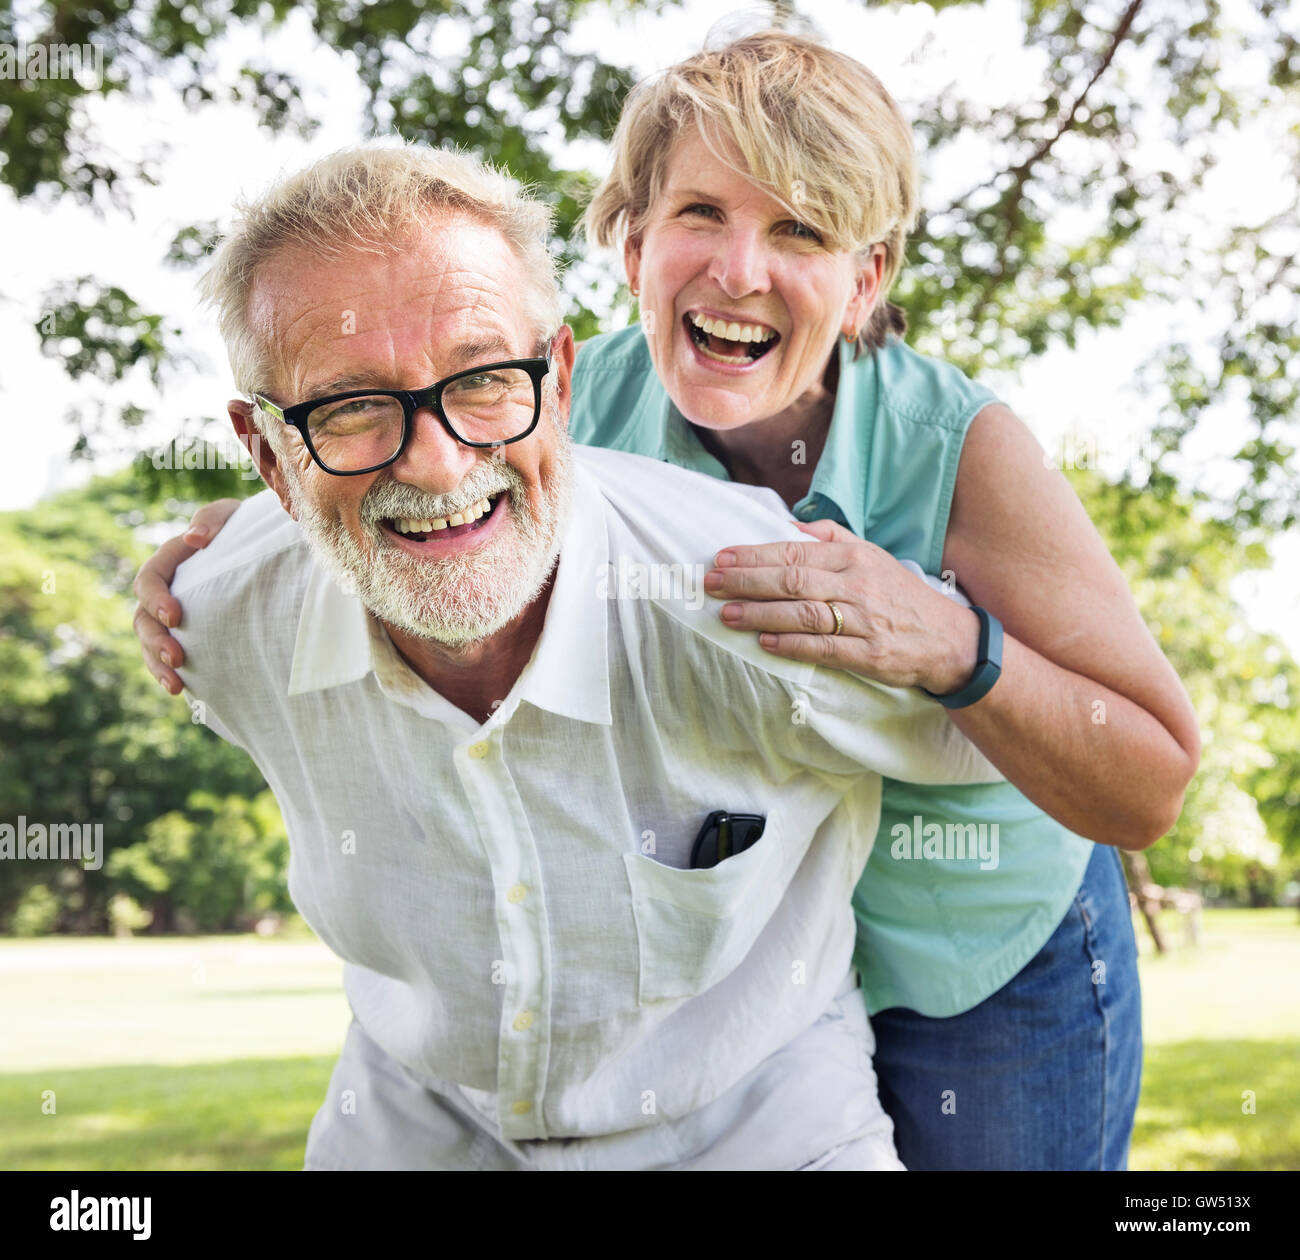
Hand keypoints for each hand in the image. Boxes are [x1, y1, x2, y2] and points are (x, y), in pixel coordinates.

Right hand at [132, 498, 240, 693]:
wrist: (260, 550)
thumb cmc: (242, 528)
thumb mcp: (230, 515)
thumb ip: (212, 520)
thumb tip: (194, 538)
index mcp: (170, 561)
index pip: (150, 580)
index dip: (156, 599)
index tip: (176, 616)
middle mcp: (164, 591)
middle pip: (143, 618)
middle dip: (156, 640)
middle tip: (178, 658)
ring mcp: (170, 616)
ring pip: (149, 643)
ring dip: (157, 665)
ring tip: (175, 685)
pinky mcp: (185, 635)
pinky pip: (166, 658)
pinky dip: (169, 674)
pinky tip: (184, 692)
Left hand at [704, 518, 980, 692]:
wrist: (947, 639)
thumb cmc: (899, 595)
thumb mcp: (872, 556)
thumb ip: (832, 538)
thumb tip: (791, 525)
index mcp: (854, 558)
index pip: (794, 552)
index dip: (755, 555)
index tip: (722, 558)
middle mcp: (857, 585)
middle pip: (792, 580)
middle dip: (746, 582)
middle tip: (711, 584)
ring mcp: (864, 621)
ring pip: (802, 614)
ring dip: (760, 614)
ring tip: (727, 614)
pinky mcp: (869, 654)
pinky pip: (823, 648)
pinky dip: (791, 645)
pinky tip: (764, 643)